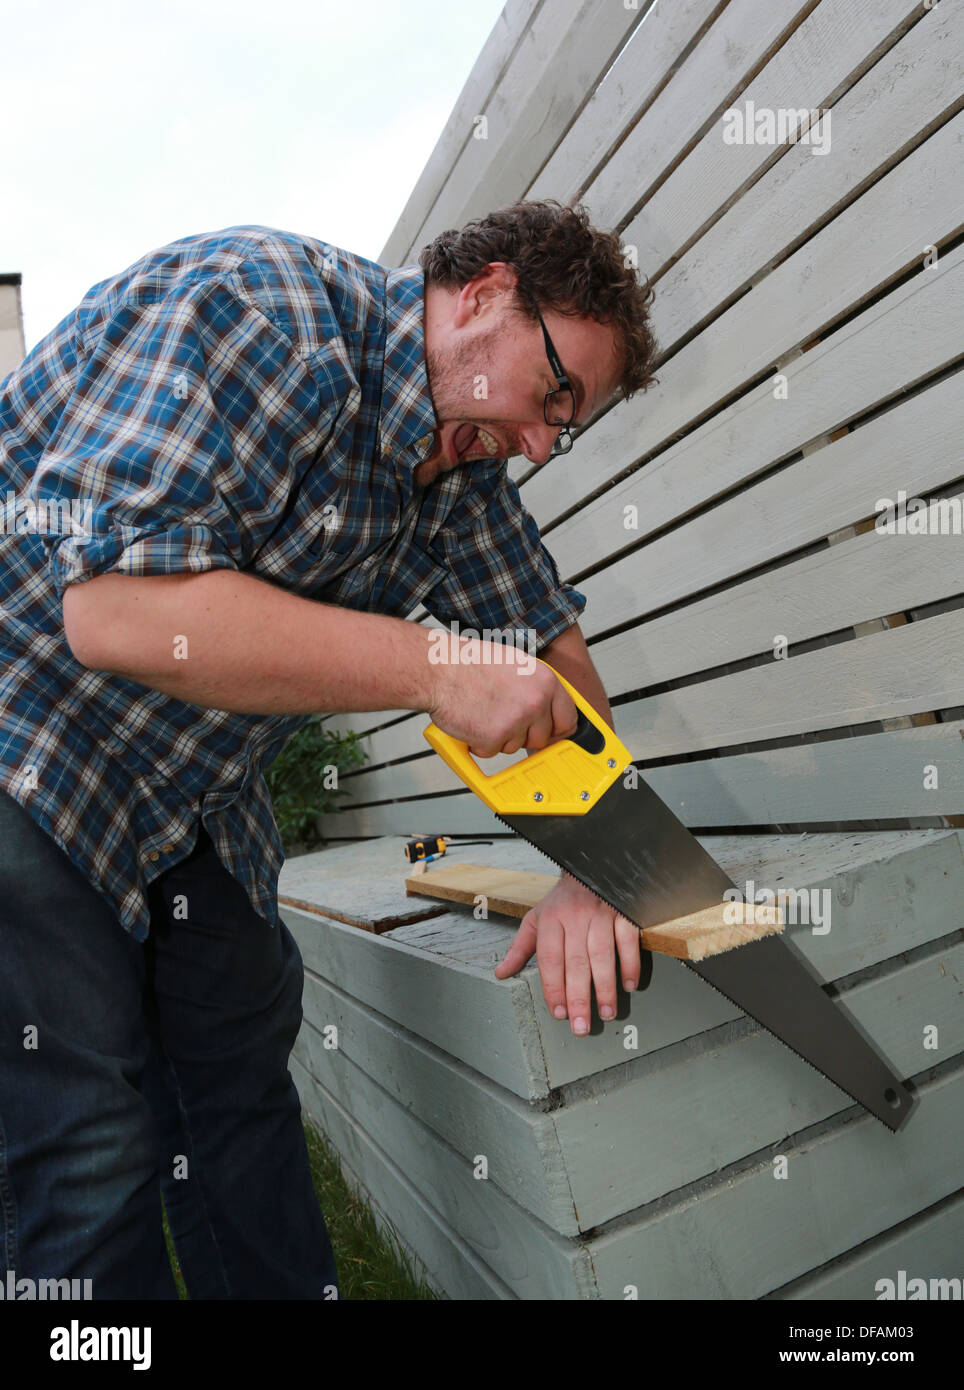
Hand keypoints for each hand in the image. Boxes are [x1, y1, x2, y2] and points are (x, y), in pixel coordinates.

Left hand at [493, 872, 640, 1034]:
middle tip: (581, 1027)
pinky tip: (629, 985)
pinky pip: (627, 941)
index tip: (558, 1013)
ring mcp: (600, 914)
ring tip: (606, 1013)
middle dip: (578, 997)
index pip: (550, 959)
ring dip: (605, 987)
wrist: (588, 868)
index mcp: (550, 919)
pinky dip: (630, 964)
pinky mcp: (622, 913)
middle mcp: (574, 917)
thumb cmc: (560, 901)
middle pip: (576, 962)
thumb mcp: (535, 919)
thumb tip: (501, 974)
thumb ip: (519, 949)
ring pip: (602, 955)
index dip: (553, 987)